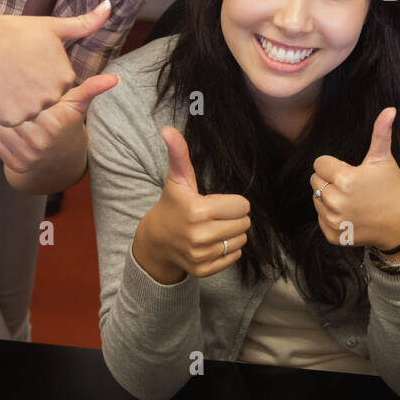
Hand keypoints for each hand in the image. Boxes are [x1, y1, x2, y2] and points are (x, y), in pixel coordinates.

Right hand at [0, 0, 112, 126]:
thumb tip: (110, 6)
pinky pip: (9, 118)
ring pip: (25, 109)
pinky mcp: (12, 119)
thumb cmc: (13, 30)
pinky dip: (1, 107)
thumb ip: (85, 23)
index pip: (54, 83)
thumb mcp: (53, 27)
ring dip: (14, 98)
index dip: (36, 71)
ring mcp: (34, 109)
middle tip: (11, 67)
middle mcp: (54, 96)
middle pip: (41, 98)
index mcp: (66, 77)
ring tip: (3, 76)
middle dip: (27, 86)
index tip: (25, 57)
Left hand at [0, 73, 117, 173]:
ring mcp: (28, 156)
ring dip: (7, 121)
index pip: (24, 99)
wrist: (62, 158)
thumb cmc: (67, 122)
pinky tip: (18, 136)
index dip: (26, 94)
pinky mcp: (16, 165)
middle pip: (9, 111)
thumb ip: (91, 88)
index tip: (33, 95)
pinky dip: (2, 136)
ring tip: (24, 122)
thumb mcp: (78, 104)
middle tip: (28, 109)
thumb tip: (115, 78)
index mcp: (53, 122)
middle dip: (16, 107)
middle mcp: (40, 141)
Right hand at [133, 126, 250, 284]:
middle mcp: (200, 236)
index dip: (232, 202)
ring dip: (232, 233)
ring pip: (241, 240)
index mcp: (198, 211)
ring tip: (214, 228)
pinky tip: (211, 242)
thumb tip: (168, 129)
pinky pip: (233, 257)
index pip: (242, 206)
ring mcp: (201, 255)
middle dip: (234, 217)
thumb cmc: (172, 205)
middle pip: (244, 223)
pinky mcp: (203, 270)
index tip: (216, 202)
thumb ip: (179, 154)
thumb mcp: (177, 179)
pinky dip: (227, 249)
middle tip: (216, 215)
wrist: (155, 242)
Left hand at [309, 108, 399, 249]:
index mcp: (345, 179)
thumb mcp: (384, 159)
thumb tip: (390, 109)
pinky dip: (331, 217)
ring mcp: (334, 220)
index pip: (319, 164)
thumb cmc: (392, 188)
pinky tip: (349, 214)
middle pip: (315, 181)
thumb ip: (381, 133)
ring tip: (350, 199)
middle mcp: (336, 201)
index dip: (333, 165)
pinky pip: (320, 219)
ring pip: (316, 199)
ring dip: (328, 198)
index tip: (349, 171)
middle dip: (329, 180)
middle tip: (351, 185)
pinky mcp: (334, 235)